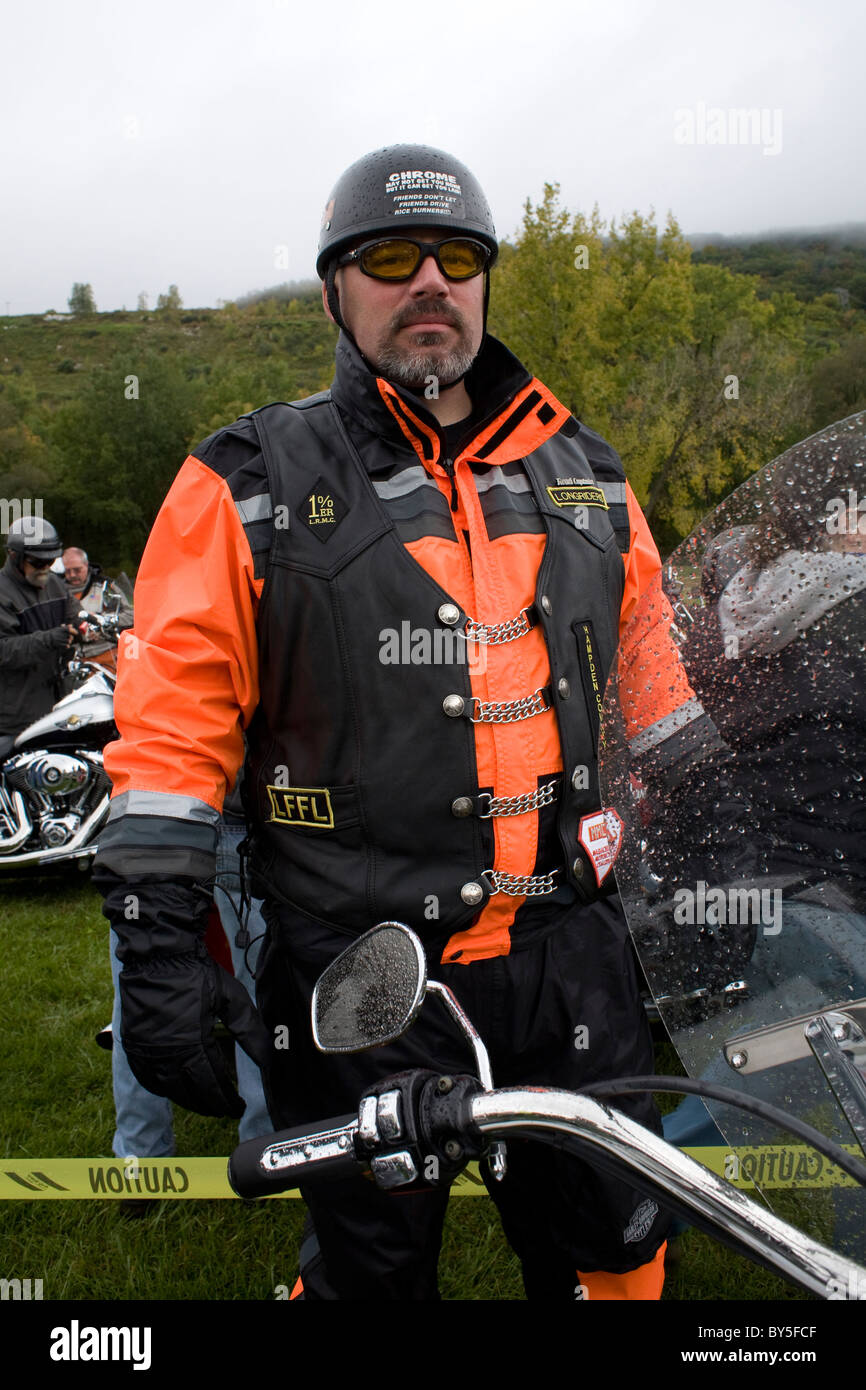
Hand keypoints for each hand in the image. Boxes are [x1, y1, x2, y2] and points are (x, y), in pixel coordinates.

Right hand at [49, 624, 79, 650]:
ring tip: (68, 641)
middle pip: (70, 636)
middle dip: (71, 637)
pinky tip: (67, 645)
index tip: (76, 633)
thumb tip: (71, 625)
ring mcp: (58, 639)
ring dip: (69, 641)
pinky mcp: (58, 644)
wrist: (46, 638)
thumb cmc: (54, 633)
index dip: (73, 631)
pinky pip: (66, 646)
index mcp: (59, 629)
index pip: (69, 629)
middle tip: (71, 637)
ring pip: (69, 641)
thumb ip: (65, 627)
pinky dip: (67, 646)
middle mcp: (59, 634)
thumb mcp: (59, 629)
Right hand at [119, 942, 270, 1116]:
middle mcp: (166, 1053)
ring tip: (204, 1102)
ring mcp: (146, 1051)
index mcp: (193, 1044)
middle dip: (210, 1105)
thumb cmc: (196, 973)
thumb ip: (250, 1031)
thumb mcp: (231, 999)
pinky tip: (174, 1089)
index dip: (227, 1101)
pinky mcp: (133, 1044)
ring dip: (187, 1100)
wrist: (157, 954)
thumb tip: (270, 1058)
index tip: (238, 1106)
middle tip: (224, 1108)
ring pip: (168, 1090)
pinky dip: (162, 1088)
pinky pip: (147, 1078)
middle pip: (190, 1094)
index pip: (212, 1086)